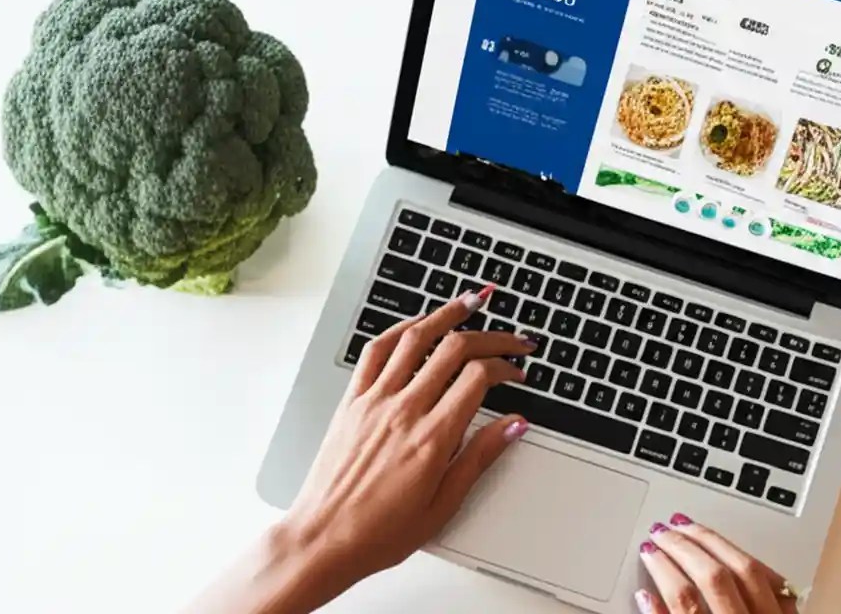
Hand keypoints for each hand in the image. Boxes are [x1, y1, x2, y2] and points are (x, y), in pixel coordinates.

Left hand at [185, 285, 535, 613]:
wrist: (323, 539)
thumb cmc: (379, 532)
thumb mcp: (444, 504)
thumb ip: (481, 457)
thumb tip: (514, 425)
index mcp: (432, 438)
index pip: (479, 378)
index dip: (506, 366)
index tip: (517, 372)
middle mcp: (404, 410)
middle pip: (455, 349)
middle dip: (492, 336)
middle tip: (512, 337)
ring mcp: (375, 401)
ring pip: (415, 338)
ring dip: (447, 313)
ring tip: (472, 301)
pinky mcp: (352, 400)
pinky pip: (376, 351)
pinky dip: (401, 329)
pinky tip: (418, 323)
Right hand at [635, 514, 799, 613]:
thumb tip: (645, 598)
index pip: (684, 599)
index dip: (662, 570)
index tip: (648, 551)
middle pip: (715, 576)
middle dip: (684, 547)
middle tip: (662, 529)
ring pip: (747, 569)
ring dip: (714, 542)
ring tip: (689, 526)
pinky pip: (777, 581)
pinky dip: (751, 561)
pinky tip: (732, 549)